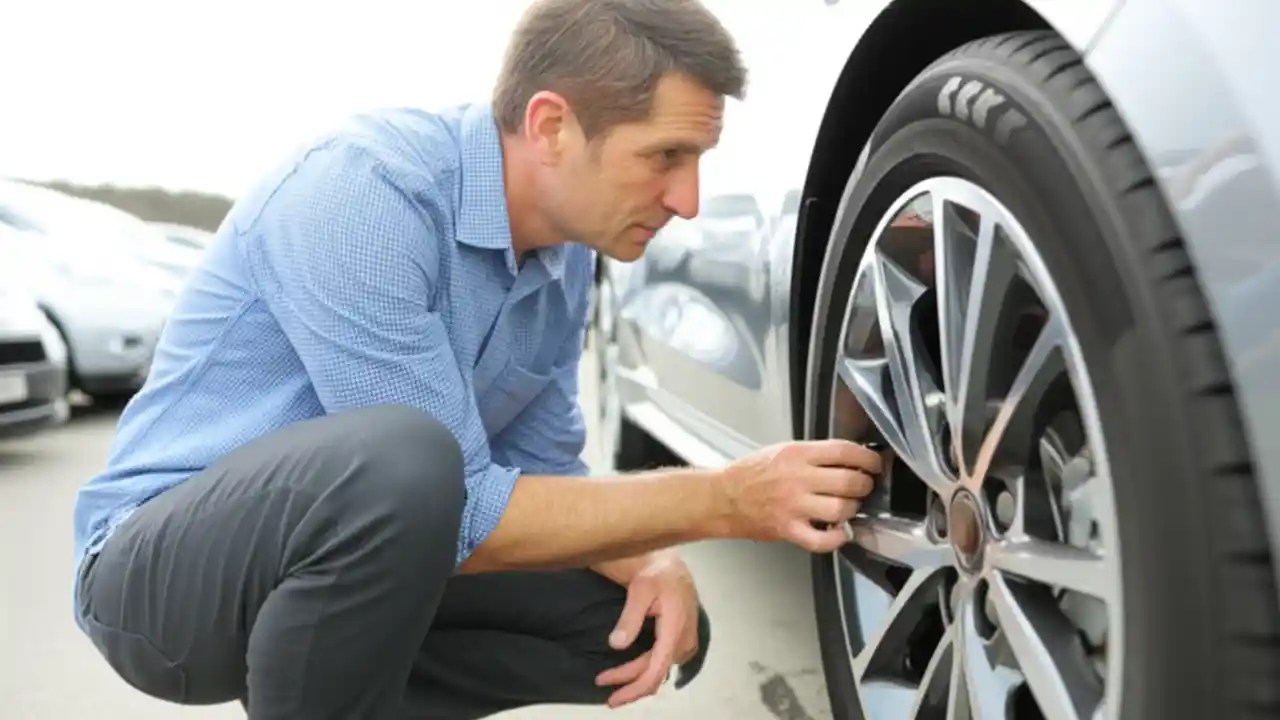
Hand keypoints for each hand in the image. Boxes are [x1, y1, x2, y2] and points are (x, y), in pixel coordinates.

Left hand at [594, 553, 699, 707]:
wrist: (672, 567)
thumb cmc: (656, 574)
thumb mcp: (640, 589)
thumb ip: (630, 617)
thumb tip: (616, 645)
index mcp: (675, 630)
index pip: (655, 670)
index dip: (632, 686)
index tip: (611, 694)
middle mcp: (683, 642)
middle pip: (654, 674)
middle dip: (628, 685)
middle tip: (601, 683)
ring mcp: (685, 644)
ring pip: (659, 671)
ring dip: (636, 680)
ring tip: (612, 682)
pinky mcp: (682, 643)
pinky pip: (663, 664)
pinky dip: (647, 672)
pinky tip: (632, 674)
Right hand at [719, 439, 881, 552]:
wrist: (723, 498)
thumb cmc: (752, 473)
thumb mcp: (783, 451)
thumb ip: (814, 455)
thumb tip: (850, 460)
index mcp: (797, 454)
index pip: (844, 451)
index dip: (868, 459)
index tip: (874, 464)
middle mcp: (797, 478)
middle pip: (849, 481)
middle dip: (865, 485)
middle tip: (863, 487)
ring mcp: (793, 506)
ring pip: (841, 509)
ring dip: (852, 509)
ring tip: (848, 507)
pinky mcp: (788, 529)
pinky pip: (822, 540)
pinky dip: (837, 538)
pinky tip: (839, 533)